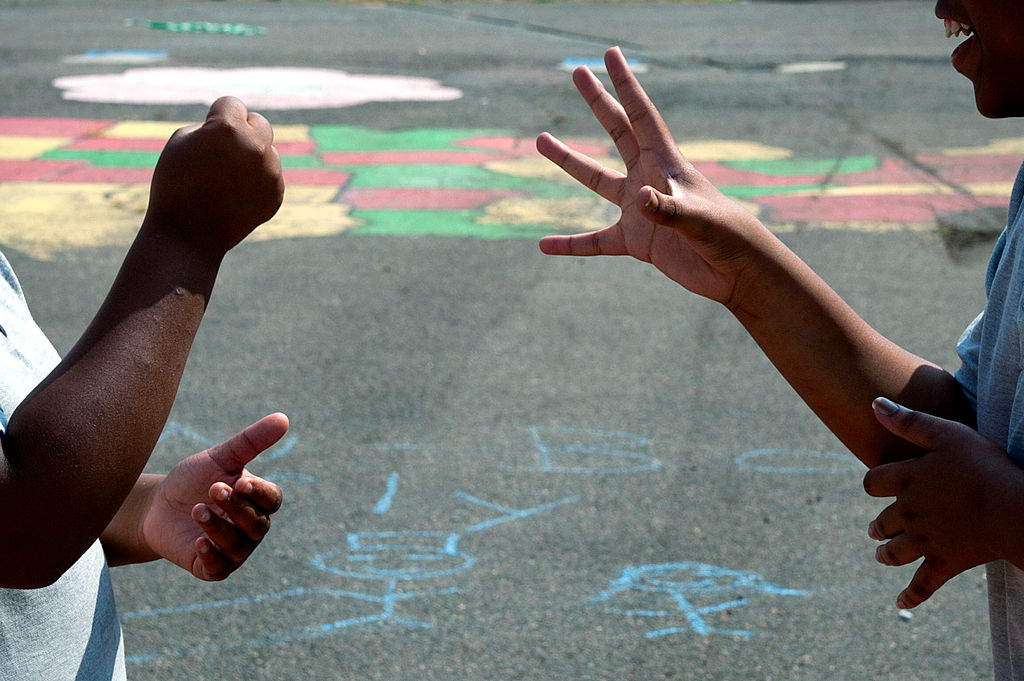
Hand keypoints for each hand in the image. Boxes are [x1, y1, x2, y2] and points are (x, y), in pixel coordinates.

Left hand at [142, 413, 287, 580]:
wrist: (156, 506)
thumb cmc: (194, 480)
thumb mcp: (220, 457)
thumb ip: (252, 441)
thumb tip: (284, 418)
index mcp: (258, 502)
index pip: (271, 500)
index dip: (259, 493)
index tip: (241, 481)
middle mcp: (251, 528)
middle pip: (257, 523)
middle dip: (236, 507)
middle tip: (214, 488)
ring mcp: (233, 550)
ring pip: (237, 545)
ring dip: (218, 528)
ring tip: (196, 510)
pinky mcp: (211, 567)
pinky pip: (219, 568)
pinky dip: (211, 556)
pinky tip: (198, 541)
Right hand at [145, 96, 283, 254]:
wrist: (188, 234)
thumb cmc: (176, 184)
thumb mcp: (182, 141)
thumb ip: (213, 126)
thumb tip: (237, 125)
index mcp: (229, 129)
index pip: (232, 104)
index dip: (217, 117)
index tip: (208, 133)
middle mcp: (256, 147)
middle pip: (259, 123)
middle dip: (243, 131)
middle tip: (223, 150)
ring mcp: (270, 172)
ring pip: (267, 151)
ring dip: (251, 158)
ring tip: (225, 180)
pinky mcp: (277, 194)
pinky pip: (270, 177)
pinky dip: (256, 182)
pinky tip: (235, 197)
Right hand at [537, 47, 778, 308]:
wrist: (736, 270)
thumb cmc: (726, 236)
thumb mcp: (698, 220)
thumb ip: (667, 208)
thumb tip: (636, 198)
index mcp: (666, 164)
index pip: (641, 116)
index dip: (625, 84)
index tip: (610, 54)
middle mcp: (649, 179)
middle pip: (617, 132)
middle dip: (598, 102)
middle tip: (578, 72)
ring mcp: (640, 210)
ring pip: (597, 180)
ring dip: (569, 160)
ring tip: (542, 139)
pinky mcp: (636, 240)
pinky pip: (594, 242)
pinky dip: (570, 244)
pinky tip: (544, 245)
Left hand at [864, 397, 1020, 607]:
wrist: (1011, 508)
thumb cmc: (984, 466)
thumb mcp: (947, 434)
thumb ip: (910, 421)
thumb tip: (874, 404)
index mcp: (906, 480)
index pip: (873, 483)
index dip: (873, 484)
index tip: (876, 486)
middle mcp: (909, 512)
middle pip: (882, 520)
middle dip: (878, 524)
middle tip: (876, 528)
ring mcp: (926, 540)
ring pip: (895, 552)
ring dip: (886, 554)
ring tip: (882, 554)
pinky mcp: (946, 563)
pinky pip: (923, 584)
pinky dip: (910, 595)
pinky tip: (899, 603)